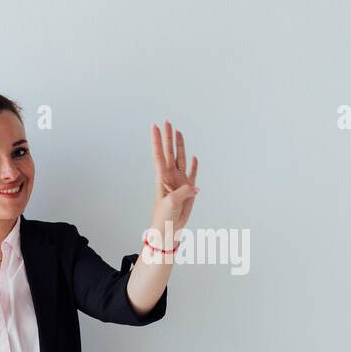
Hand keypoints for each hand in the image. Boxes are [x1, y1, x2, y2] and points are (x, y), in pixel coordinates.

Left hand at [149, 119, 198, 236]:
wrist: (169, 229)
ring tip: (178, 132)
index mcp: (162, 177)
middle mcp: (170, 176)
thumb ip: (184, 191)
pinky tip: (193, 157)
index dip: (157, 140)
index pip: (159, 154)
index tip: (155, 127)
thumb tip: (195, 187)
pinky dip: (193, 165)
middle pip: (169, 152)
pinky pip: (192, 174)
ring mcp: (180, 182)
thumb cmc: (164, 216)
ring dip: (179, 146)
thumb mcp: (172, 202)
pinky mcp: (189, 190)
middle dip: (168, 137)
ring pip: (180, 158)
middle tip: (167, 122)